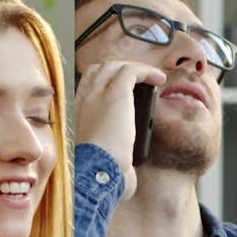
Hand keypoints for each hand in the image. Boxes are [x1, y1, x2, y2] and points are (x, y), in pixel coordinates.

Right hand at [74, 61, 165, 200]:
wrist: (97, 170)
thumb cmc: (97, 170)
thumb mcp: (96, 155)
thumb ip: (106, 149)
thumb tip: (124, 162)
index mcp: (77, 112)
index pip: (88, 82)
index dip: (106, 78)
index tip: (123, 86)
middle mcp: (84, 99)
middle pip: (100, 69)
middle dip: (121, 69)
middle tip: (140, 80)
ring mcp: (97, 94)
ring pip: (116, 66)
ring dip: (136, 69)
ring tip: (153, 78)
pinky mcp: (115, 93)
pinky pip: (132, 71)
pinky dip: (147, 72)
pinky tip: (159, 80)